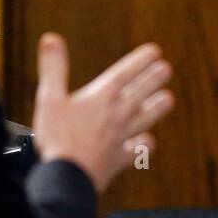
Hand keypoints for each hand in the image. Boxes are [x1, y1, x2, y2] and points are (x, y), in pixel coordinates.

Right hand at [31, 34, 174, 192]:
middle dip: (154, 79)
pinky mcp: (119, 159)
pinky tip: (148, 142)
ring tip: (168, 99)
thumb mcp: (49, 98)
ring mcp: (121, 138)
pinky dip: (144, 145)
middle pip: (141, 93)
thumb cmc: (58, 138)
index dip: (140, 60)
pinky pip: (138, 150)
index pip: (125, 73)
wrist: (69, 178)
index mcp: (102, 97)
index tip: (155, 51)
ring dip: (157, 107)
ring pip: (145, 119)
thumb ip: (53, 68)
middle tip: (166, 69)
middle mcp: (117, 115)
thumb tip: (51, 38)